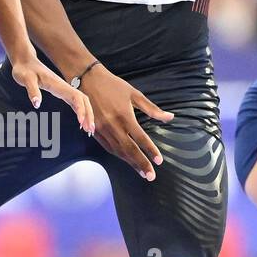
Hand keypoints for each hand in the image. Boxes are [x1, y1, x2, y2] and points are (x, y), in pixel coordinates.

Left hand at [9, 54, 93, 134]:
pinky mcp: (60, 92)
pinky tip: (81, 121)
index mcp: (58, 84)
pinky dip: (80, 112)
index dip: (81, 109)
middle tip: (90, 130)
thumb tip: (37, 104)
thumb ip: (32, 90)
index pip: (75, 97)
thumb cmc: (24, 70)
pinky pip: (75, 102)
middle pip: (83, 100)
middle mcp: (64, 87)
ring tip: (89, 130)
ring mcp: (63, 89)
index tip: (81, 122)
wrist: (25, 61)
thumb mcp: (26, 79)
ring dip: (87, 114)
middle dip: (89, 114)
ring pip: (81, 102)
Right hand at [81, 64, 172, 178]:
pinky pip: (108, 147)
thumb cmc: (113, 85)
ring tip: (141, 172)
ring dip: (130, 163)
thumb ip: (152, 109)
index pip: (141, 139)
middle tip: (151, 176)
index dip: (151, 151)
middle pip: (130, 150)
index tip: (160, 161)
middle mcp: (113, 126)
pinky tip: (126, 160)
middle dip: (141, 164)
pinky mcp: (94, 130)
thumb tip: (170, 118)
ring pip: (118, 152)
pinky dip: (118, 156)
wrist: (87, 79)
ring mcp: (102, 130)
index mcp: (125, 117)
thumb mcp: (134, 94)